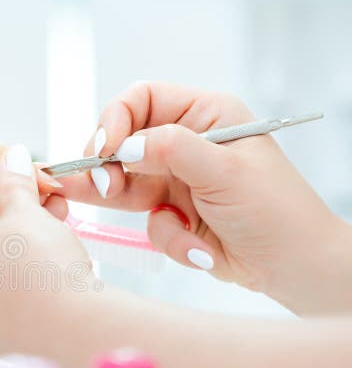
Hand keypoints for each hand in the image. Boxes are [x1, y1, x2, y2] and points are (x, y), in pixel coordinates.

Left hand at [0, 144, 93, 360]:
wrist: (75, 329)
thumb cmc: (42, 266)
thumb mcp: (26, 212)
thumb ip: (13, 183)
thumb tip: (10, 158)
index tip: (18, 166)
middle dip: (12, 210)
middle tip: (42, 193)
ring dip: (20, 238)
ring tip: (55, 218)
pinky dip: (19, 272)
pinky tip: (48, 255)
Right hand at [58, 81, 350, 313]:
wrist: (292, 266)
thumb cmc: (275, 210)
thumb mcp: (225, 171)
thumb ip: (172, 150)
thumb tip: (124, 145)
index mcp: (205, 116)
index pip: (143, 100)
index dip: (116, 120)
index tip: (104, 149)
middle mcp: (187, 144)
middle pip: (124, 143)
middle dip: (108, 165)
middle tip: (98, 185)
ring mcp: (177, 180)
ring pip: (125, 183)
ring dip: (113, 197)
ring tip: (75, 197)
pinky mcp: (172, 214)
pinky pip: (147, 222)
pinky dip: (167, 237)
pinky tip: (197, 246)